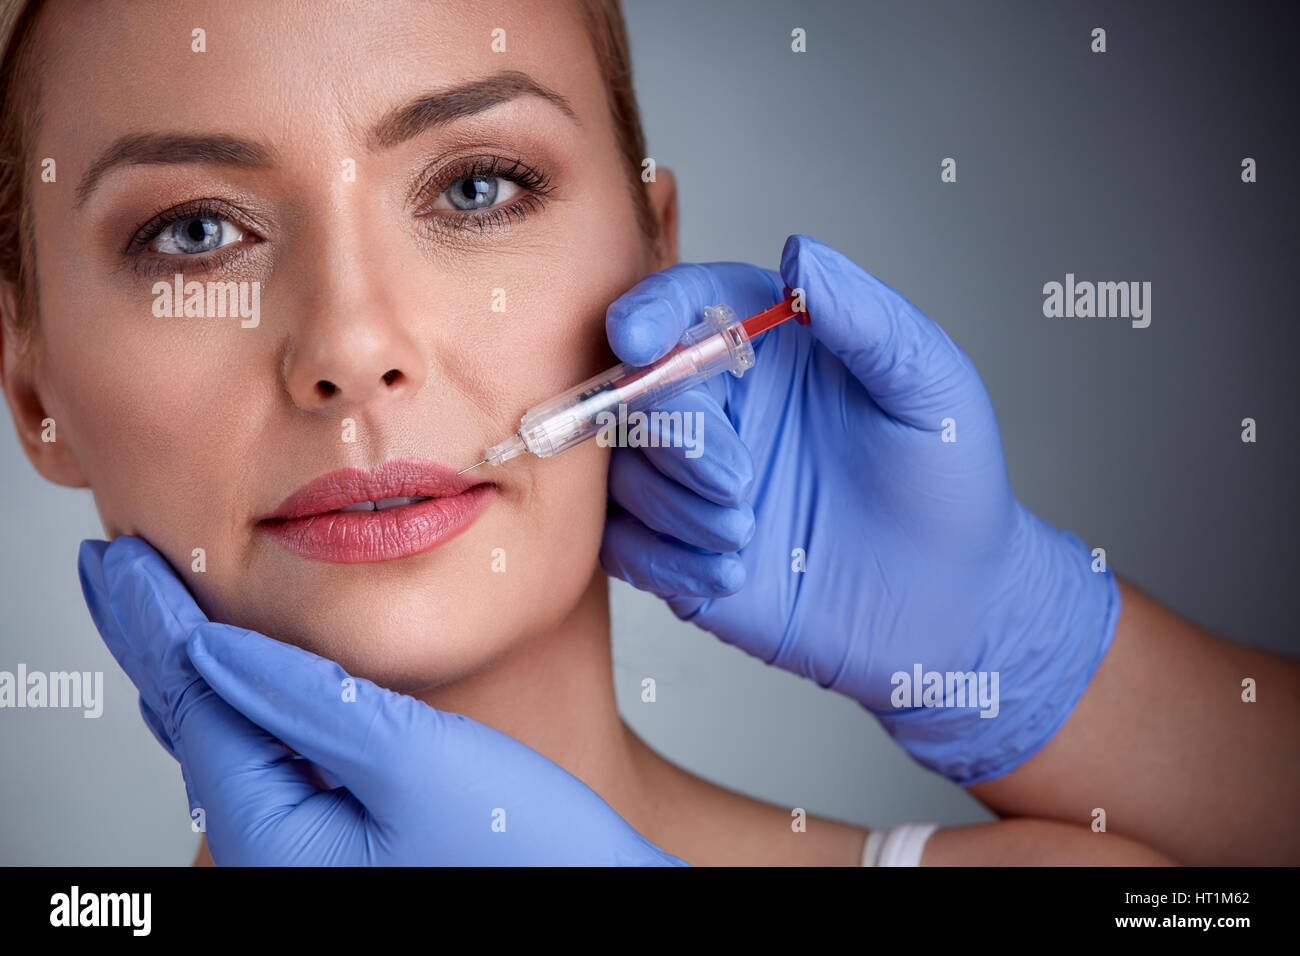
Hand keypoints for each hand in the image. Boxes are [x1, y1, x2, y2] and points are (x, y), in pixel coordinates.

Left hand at [78, 535, 687, 865]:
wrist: (593, 897)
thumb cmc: (522, 850)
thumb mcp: (409, 760)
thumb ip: (305, 699)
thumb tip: (213, 646)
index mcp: (276, 839)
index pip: (191, 705)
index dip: (152, 622)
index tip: (117, 561)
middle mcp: (280, 854)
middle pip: (197, 727)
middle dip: (156, 643)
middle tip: (117, 573)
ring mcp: (314, 851)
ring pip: (233, 743)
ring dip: (198, 670)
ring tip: (163, 613)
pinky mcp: (349, 841)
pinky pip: (275, 762)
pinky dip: (248, 704)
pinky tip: (244, 677)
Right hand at [598, 234, 1118, 784]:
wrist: (951, 605)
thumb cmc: (949, 485)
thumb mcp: (928, 388)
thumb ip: (865, 318)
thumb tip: (798, 253)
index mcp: (767, 347)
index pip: (684, 304)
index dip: (650, 311)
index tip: (638, 338)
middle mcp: (721, 405)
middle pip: (637, 391)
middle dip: (673, 432)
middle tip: (739, 480)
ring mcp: (694, 481)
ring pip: (624, 471)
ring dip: (678, 507)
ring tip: (749, 536)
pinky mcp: (679, 551)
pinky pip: (622, 545)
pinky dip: (663, 560)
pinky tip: (731, 576)